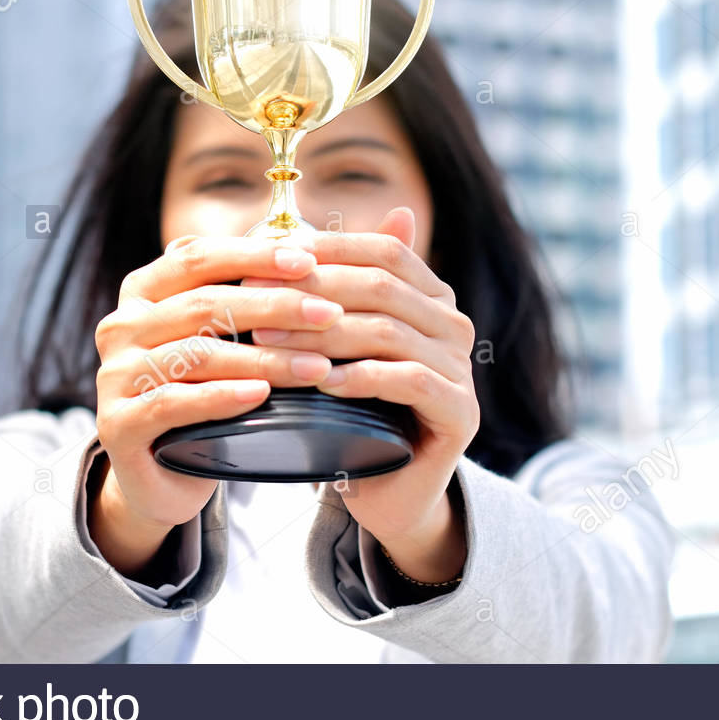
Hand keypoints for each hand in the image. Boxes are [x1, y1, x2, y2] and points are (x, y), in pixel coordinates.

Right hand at [91, 234, 342, 573]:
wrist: (160, 476)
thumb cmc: (203, 395)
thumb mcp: (220, 339)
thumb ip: (246, 294)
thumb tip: (308, 247)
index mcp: (143, 291)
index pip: (198, 256)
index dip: (253, 255)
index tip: (310, 261)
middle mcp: (121, 325)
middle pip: (203, 303)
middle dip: (274, 306)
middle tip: (330, 314)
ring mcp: (113, 375)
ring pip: (197, 355)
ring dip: (264, 358)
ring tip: (318, 366)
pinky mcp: (117, 423)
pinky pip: (174, 401)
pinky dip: (222, 396)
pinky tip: (262, 394)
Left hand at [242, 208, 476, 582]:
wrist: (386, 490)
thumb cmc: (352, 410)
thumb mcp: (335, 345)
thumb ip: (325, 293)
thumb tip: (288, 229)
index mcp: (431, 296)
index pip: (384, 252)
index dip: (328, 250)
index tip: (269, 259)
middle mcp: (454, 325)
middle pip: (383, 288)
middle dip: (314, 291)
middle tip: (256, 300)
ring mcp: (463, 369)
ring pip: (389, 333)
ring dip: (324, 336)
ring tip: (270, 344)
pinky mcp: (461, 412)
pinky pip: (410, 382)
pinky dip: (362, 377)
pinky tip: (323, 383)